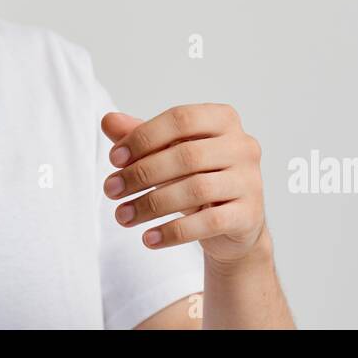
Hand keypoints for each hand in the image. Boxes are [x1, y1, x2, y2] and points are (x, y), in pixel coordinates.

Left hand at [101, 105, 270, 267]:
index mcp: (223, 119)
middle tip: (111, 190)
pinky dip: (173, 232)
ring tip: (122, 216)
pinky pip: (208, 223)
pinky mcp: (249, 215)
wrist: (231, 224)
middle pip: (186, 155)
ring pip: (196, 189)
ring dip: (151, 205)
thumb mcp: (167, 154)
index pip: (181, 119)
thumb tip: (107, 120)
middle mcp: (243, 145)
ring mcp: (250, 180)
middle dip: (141, 174)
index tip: (114, 159)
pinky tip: (148, 238)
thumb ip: (141, 136)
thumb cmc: (196, 177)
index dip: (144, 137)